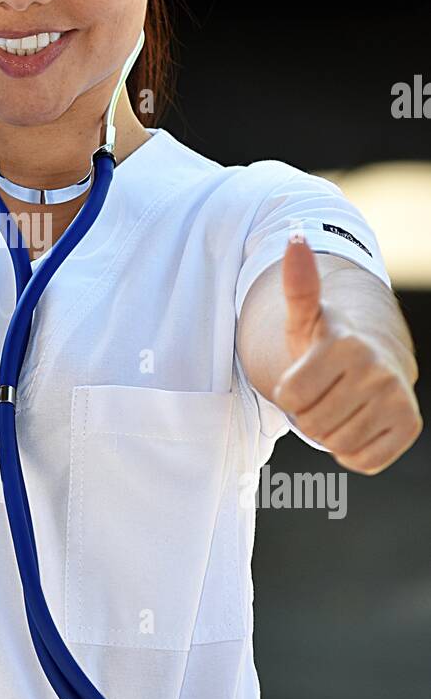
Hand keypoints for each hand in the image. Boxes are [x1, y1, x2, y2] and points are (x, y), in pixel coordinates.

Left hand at [271, 235, 422, 473]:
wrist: (376, 358)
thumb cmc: (329, 341)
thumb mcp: (306, 315)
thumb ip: (298, 283)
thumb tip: (294, 237)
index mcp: (346, 344)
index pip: (288, 396)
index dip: (289, 391)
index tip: (305, 374)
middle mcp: (377, 370)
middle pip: (311, 423)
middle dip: (309, 412)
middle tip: (324, 391)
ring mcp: (398, 400)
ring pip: (335, 443)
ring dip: (330, 431)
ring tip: (341, 403)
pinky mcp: (409, 427)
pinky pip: (362, 461)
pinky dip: (353, 451)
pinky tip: (359, 422)